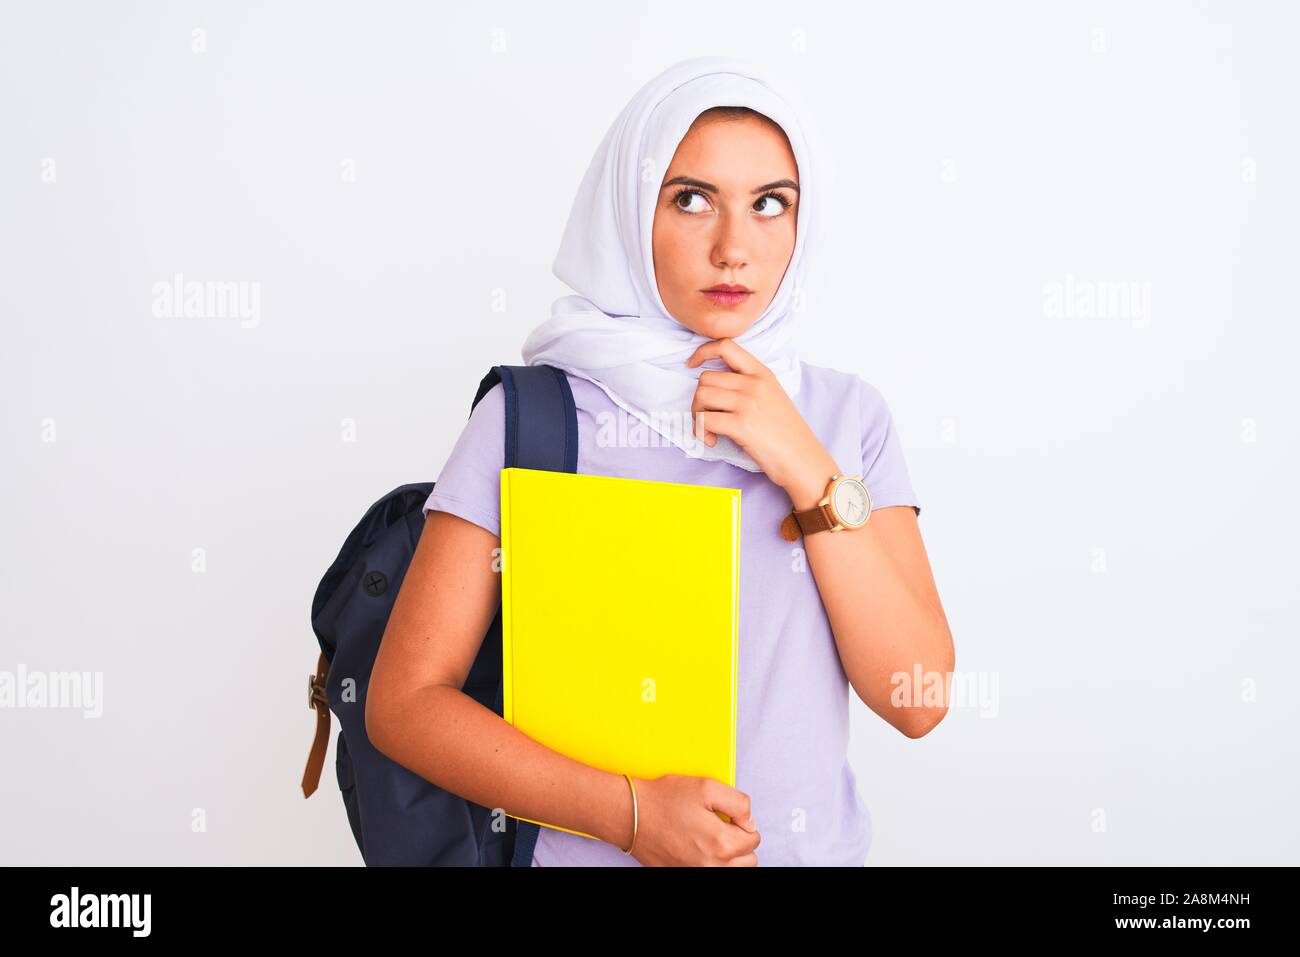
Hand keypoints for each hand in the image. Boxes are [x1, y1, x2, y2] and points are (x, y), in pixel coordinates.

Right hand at [627, 774, 760, 865]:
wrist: (631, 814)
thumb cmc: (664, 800)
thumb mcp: (707, 787)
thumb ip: (738, 803)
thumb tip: (749, 820)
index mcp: (721, 842)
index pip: (754, 839)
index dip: (743, 822)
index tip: (728, 815)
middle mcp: (711, 864)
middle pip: (748, 860)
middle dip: (739, 841)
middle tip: (721, 826)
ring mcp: (696, 873)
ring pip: (732, 870)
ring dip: (730, 856)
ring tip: (712, 837)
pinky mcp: (683, 874)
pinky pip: (711, 873)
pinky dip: (711, 863)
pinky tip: (699, 848)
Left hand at [686, 338, 839, 507]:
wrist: (803, 459)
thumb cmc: (786, 433)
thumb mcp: (773, 396)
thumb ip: (748, 384)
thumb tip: (713, 386)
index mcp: (762, 373)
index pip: (726, 345)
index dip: (703, 352)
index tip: (692, 364)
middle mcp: (754, 383)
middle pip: (705, 378)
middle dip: (698, 399)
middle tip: (706, 417)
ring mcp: (748, 403)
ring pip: (701, 396)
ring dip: (697, 415)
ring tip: (709, 430)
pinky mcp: (741, 425)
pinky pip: (704, 420)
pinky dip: (700, 432)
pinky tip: (712, 440)